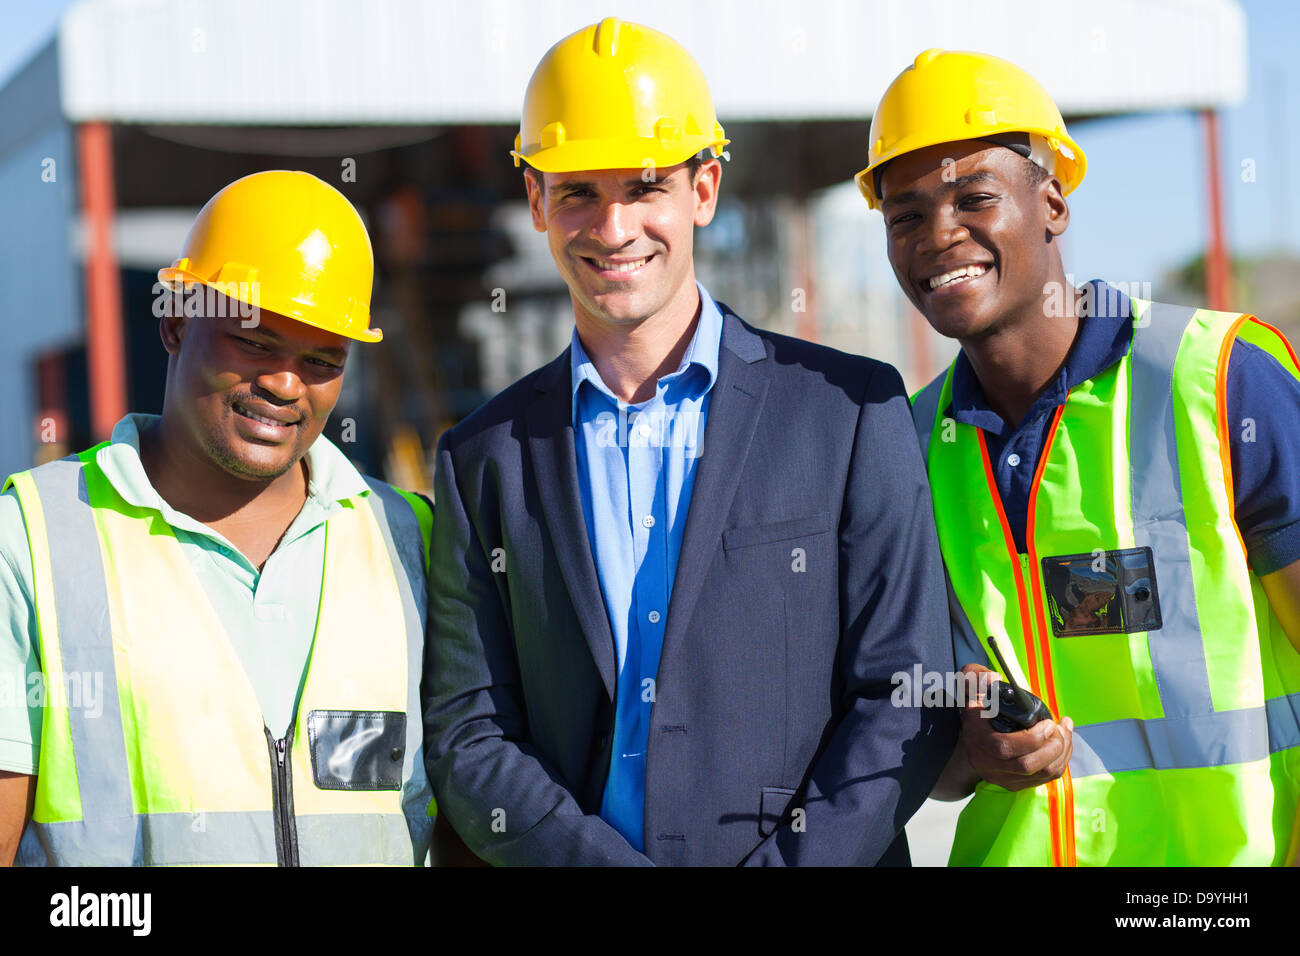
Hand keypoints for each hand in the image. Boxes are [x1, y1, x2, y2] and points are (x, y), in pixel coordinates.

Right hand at [959, 662, 1072, 791]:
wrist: (974, 733)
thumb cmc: (979, 706)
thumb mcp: (971, 685)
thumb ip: (977, 676)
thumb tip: (993, 679)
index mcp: (975, 737)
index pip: (1004, 746)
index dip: (1032, 738)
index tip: (1047, 723)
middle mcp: (985, 762)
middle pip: (1026, 765)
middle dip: (1053, 746)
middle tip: (1059, 727)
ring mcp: (1001, 776)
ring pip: (1040, 773)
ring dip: (1062, 752)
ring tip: (1064, 732)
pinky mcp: (1015, 783)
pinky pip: (1046, 778)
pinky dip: (1061, 761)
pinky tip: (1063, 743)